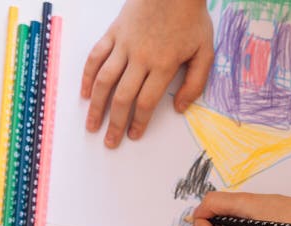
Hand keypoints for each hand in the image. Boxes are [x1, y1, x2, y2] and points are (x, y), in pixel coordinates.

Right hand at [81, 0, 213, 147]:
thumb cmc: (190, 18)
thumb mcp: (205, 50)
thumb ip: (195, 82)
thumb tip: (180, 108)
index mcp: (164, 64)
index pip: (146, 102)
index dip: (138, 122)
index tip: (133, 135)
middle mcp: (141, 57)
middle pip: (123, 97)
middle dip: (115, 123)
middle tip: (110, 141)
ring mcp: (124, 45)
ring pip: (105, 80)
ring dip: (96, 106)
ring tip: (91, 125)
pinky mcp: (113, 33)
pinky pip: (96, 57)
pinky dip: (88, 76)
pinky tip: (85, 93)